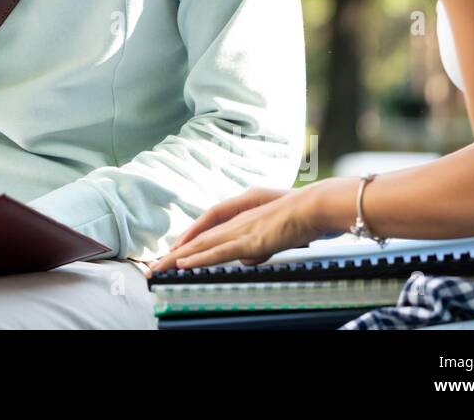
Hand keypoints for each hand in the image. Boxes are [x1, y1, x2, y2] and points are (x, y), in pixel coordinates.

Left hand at [147, 186, 329, 274]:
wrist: (318, 206)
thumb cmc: (304, 217)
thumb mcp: (277, 235)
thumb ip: (260, 246)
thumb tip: (246, 259)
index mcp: (243, 215)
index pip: (209, 229)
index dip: (190, 241)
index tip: (175, 253)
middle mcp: (237, 220)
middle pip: (199, 237)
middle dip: (176, 253)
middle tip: (156, 264)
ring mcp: (241, 230)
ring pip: (202, 245)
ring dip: (178, 258)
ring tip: (158, 267)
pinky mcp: (249, 241)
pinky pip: (218, 252)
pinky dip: (198, 258)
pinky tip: (183, 263)